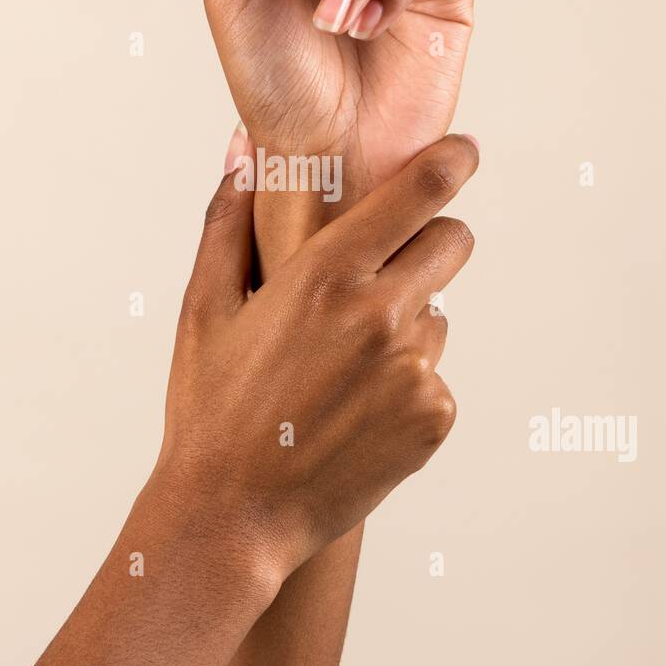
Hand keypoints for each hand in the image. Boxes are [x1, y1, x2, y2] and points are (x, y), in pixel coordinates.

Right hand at [154, 134, 478, 583]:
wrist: (232, 518)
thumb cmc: (209, 409)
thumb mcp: (203, 308)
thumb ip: (229, 218)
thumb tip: (243, 147)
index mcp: (325, 274)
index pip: (421, 190)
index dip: (451, 161)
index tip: (462, 151)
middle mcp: (381, 315)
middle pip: (454, 243)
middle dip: (430, 244)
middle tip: (388, 269)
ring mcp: (414, 371)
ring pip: (438, 318)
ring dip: (406, 327)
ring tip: (340, 371)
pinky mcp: (434, 418)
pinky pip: (434, 378)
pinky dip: (405, 387)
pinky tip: (353, 414)